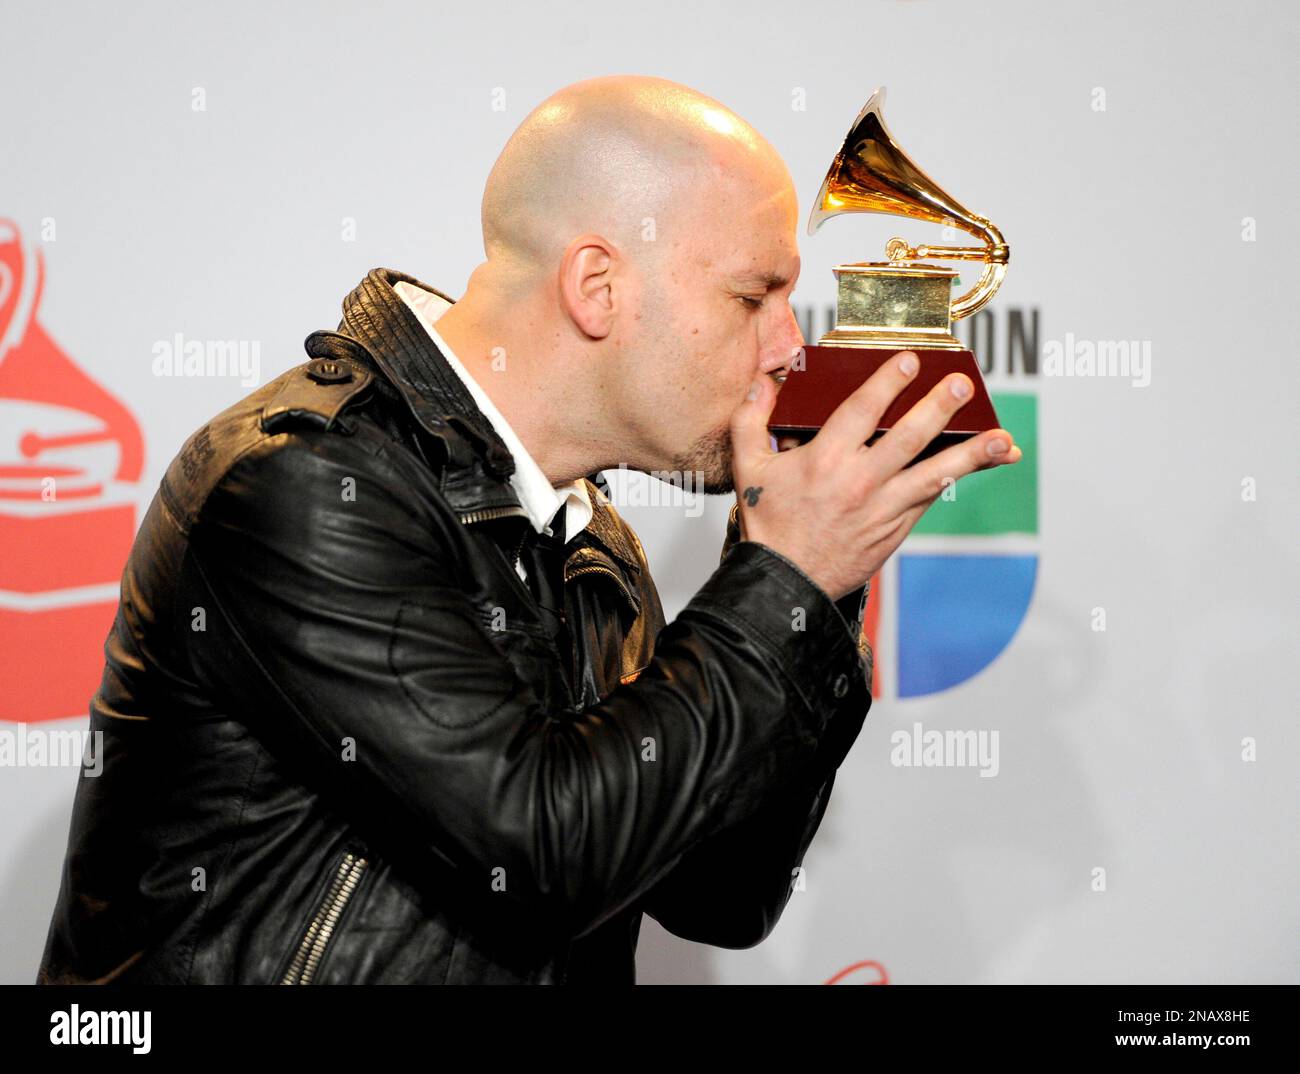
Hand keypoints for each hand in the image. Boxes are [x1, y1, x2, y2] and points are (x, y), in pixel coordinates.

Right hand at [730, 351, 1020, 601]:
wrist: (785, 584)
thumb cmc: (768, 524)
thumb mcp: (749, 467)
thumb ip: (750, 419)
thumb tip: (761, 382)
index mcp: (824, 460)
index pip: (862, 411)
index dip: (887, 382)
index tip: (909, 360)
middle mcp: (859, 482)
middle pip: (908, 438)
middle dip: (939, 408)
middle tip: (962, 384)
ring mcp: (882, 508)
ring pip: (935, 474)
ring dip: (971, 454)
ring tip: (1003, 438)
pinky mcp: (895, 529)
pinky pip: (930, 498)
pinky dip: (956, 479)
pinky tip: (981, 463)